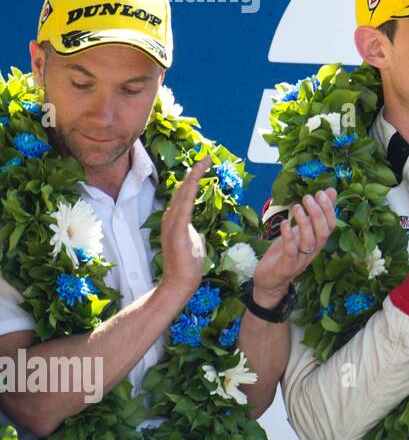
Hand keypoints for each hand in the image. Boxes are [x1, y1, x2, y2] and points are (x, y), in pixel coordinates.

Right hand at [158, 155, 210, 302]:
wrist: (179, 283)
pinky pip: (184, 208)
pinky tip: (195, 181)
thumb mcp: (193, 240)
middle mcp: (171, 218)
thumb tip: (195, 226)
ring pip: (183, 194)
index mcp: (176, 219)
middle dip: (195, 171)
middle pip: (183, 189)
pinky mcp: (177, 232)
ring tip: (204, 162)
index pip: (185, 194)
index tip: (204, 164)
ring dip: (194, 177)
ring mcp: (172, 224)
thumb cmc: (188, 265)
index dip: (194, 178)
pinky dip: (189, 192)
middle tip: (207, 156)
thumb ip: (192, 229)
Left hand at [252, 188, 338, 304]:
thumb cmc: (286, 252)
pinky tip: (284, 223)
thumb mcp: (301, 230)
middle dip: (317, 213)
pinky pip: (291, 251)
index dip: (329, 209)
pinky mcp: (287, 266)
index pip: (331, 225)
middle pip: (323, 233)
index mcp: (318, 242)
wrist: (270, 280)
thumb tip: (331, 191)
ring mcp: (301, 259)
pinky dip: (288, 236)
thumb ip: (315, 213)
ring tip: (296, 207)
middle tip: (308, 197)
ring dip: (304, 222)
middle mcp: (314, 251)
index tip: (321, 192)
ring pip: (309, 241)